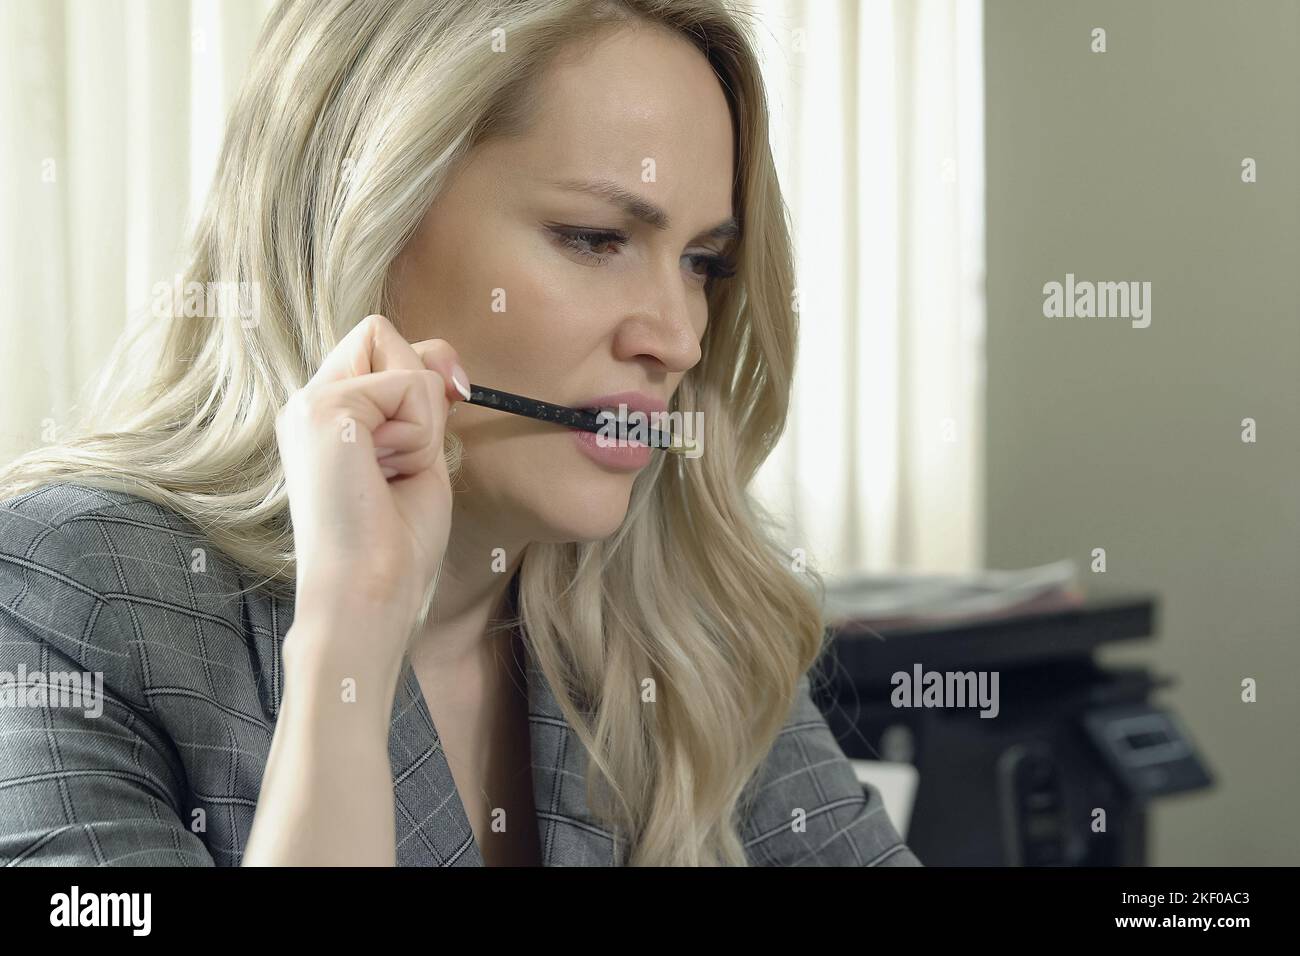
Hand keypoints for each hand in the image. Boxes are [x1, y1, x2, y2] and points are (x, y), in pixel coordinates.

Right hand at [275, 313, 469, 662]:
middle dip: (421, 394)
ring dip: (422, 423)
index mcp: (326, 416)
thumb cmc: (394, 545)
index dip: (420, 376)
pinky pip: (409, 385)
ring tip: (390, 473)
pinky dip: (418, 435)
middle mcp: (309, 403)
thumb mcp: (419, 457)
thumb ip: (423, 404)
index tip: (432, 432)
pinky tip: (385, 475)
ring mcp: (311, 403)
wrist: (366, 596)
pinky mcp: (325, 410)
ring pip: (403, 356)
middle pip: (385, 334)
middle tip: (402, 461)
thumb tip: (444, 359)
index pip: (381, 345)